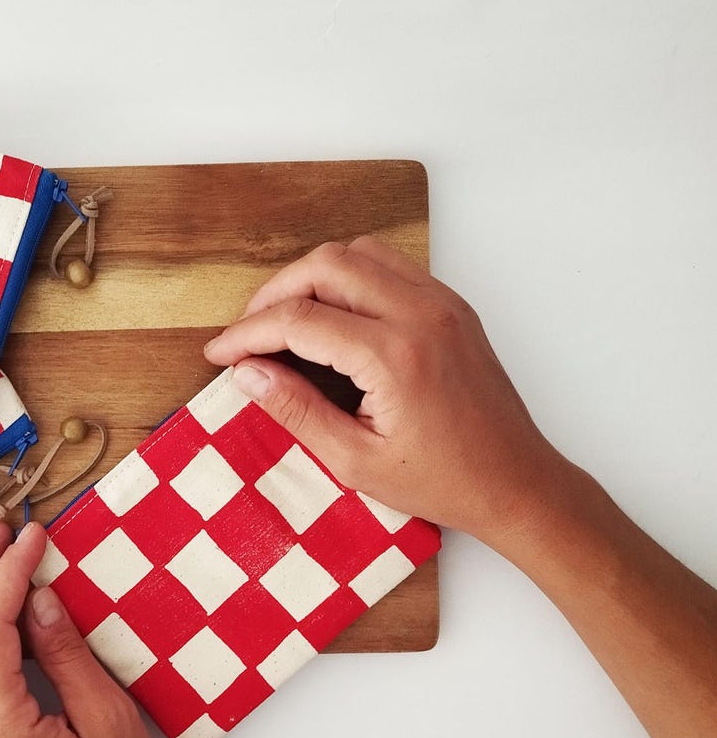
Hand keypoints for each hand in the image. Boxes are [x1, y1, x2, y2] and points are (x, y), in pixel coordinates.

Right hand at [204, 236, 566, 546]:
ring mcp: (442, 304)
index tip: (221, 355)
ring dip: (312, 278)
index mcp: (395, 356)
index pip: (300, 320)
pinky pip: (390, 266)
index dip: (248, 334)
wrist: (516, 482)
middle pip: (325, 266)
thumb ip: (297, 412)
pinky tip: (332, 318)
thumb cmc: (444, 482)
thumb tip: (247, 375)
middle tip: (248, 334)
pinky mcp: (452, 307)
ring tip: (285, 321)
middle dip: (274, 294)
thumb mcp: (356, 462)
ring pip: (358, 254)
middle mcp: (421, 315)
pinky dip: (350, 279)